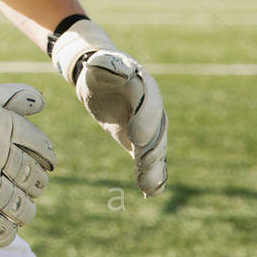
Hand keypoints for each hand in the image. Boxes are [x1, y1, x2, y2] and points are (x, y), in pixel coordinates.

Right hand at [0, 60, 55, 246]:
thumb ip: (11, 97)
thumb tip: (43, 102)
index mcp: (2, 124)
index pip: (39, 145)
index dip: (46, 156)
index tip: (46, 163)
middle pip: (31, 177)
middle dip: (36, 184)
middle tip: (32, 187)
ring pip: (16, 203)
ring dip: (24, 211)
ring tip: (22, 212)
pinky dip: (2, 233)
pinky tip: (7, 233)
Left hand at [50, 20, 167, 196]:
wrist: (101, 79)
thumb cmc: (99, 70)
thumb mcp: (99, 65)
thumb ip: (106, 65)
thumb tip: (108, 64)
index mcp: (144, 86)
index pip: (148, 103)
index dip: (144, 119)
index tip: (137, 136)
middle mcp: (152, 108)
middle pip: (157, 129)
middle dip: (152, 147)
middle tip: (143, 163)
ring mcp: (150, 125)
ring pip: (156, 147)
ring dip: (154, 167)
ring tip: (149, 185)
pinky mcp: (142, 140)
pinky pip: (150, 158)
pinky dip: (152, 174)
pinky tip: (152, 192)